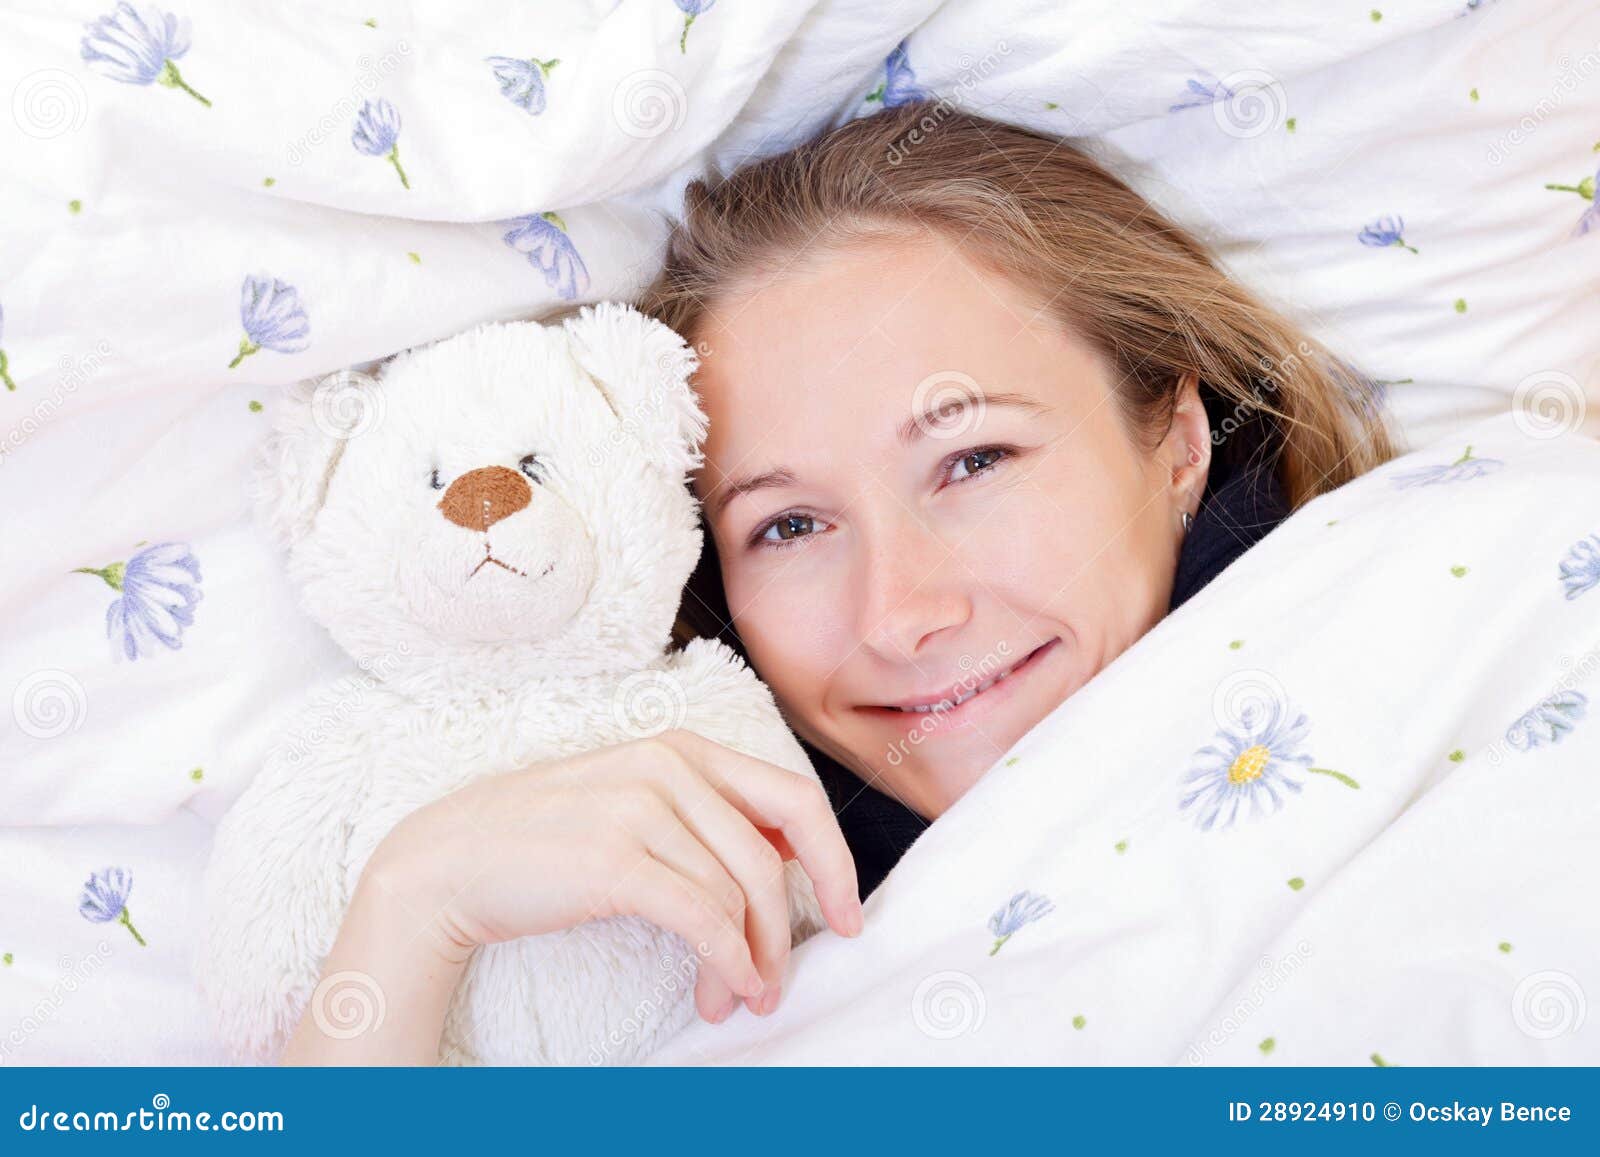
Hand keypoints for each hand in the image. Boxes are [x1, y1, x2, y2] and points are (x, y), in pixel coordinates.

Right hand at [366, 729, 863, 1023]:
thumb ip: (706, 818)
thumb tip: (787, 858)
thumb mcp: (634, 805)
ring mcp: (639, 808)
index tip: (847, 911)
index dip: (834, 858)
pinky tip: (727, 987)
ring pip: (737, 892)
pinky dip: (726, 959)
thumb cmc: (546, 842)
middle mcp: (667, 766)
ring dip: (750, 958)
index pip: (792, 794)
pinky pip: (701, 918)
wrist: (449, 861)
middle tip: (795, 973)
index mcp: (681, 749)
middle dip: (799, 919)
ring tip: (738, 997)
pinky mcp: (614, 859)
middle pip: (775, 848)